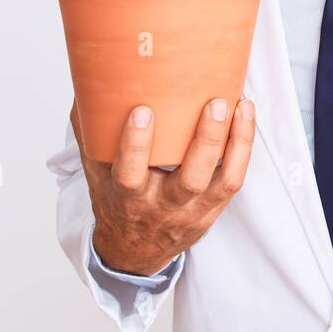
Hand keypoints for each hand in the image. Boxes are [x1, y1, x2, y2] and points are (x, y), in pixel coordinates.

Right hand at [79, 96, 255, 276]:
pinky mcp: (212, 211)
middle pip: (190, 181)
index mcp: (127, 197)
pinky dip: (243, 149)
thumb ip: (91, 129)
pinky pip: (234, 181)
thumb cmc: (115, 200)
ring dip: (236, 142)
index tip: (142, 111)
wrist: (133, 251)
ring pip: (222, 182)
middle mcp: (161, 207)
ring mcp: (192, 211)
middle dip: (205, 141)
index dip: (136, 145)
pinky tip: (245, 119)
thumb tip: (87, 79)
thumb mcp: (95, 171)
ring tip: (241, 107)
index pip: (130, 174)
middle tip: (214, 104)